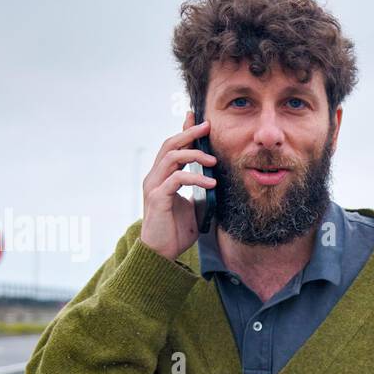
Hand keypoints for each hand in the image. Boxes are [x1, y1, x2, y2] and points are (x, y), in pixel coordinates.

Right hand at [138, 110, 217, 260]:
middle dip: (189, 134)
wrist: (162, 254)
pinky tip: (211, 182)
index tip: (197, 119)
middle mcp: (155, 178)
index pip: (172, 148)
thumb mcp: (194, 208)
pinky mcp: (157, 199)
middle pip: (169, 146)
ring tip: (213, 160)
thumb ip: (202, 194)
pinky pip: (176, 180)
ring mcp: (154, 187)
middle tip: (207, 127)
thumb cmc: (176, 232)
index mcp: (163, 177)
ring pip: (171, 157)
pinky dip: (195, 178)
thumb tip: (219, 183)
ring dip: (193, 154)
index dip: (184, 132)